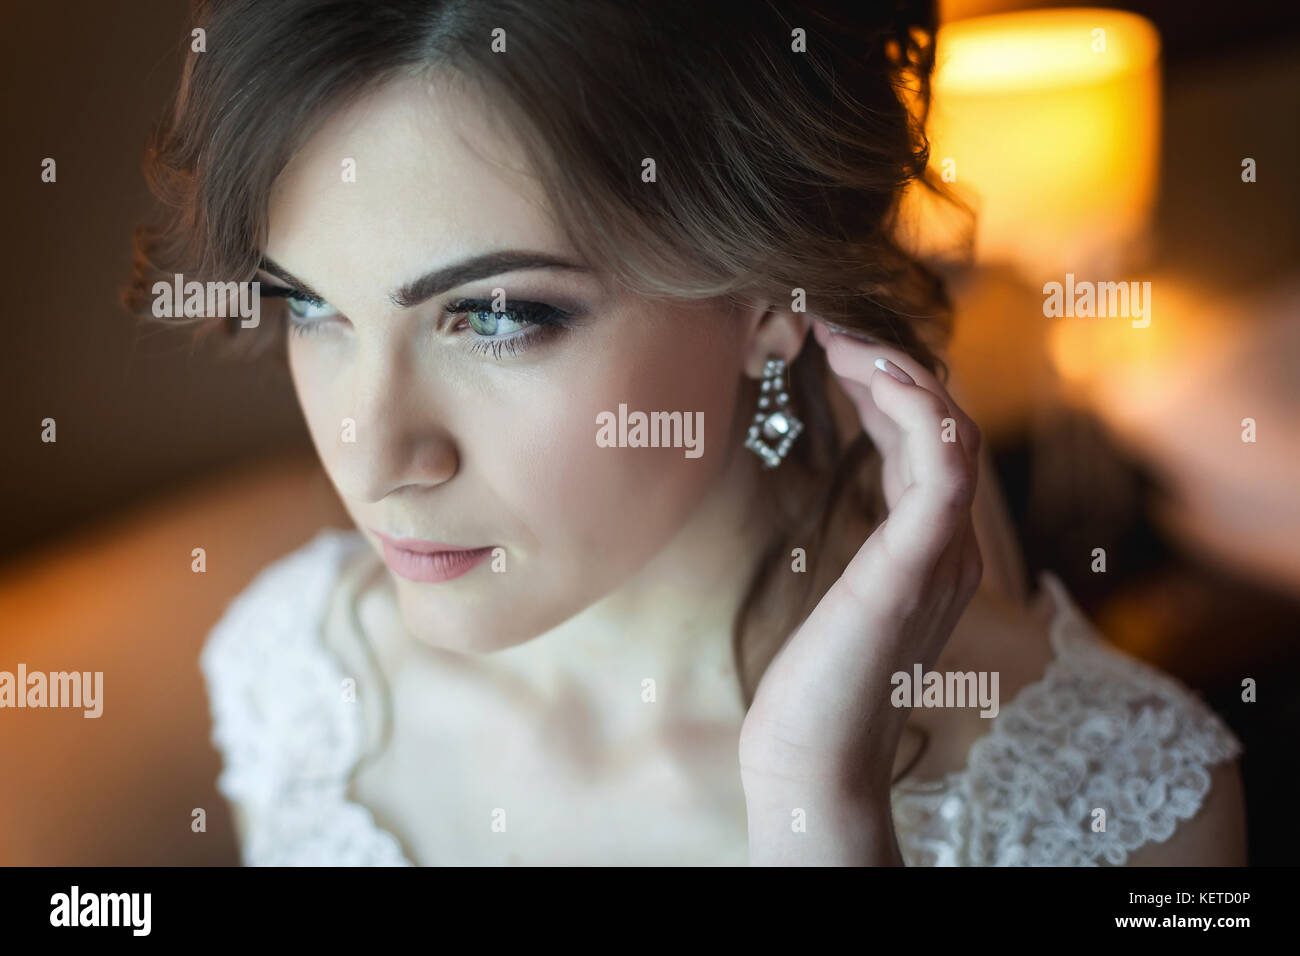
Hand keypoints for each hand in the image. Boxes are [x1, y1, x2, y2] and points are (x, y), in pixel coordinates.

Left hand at [738, 323, 982, 807]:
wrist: (811, 758)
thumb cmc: (813, 683)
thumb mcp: (836, 592)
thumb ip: (857, 541)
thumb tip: (840, 484)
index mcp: (930, 547)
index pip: (928, 438)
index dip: (885, 382)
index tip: (830, 344)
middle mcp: (949, 545)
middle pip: (943, 422)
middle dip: (889, 363)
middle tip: (829, 324)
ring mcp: (940, 555)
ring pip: (949, 431)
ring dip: (898, 371)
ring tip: (838, 336)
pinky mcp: (915, 569)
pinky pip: (942, 470)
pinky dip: (915, 411)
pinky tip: (866, 374)